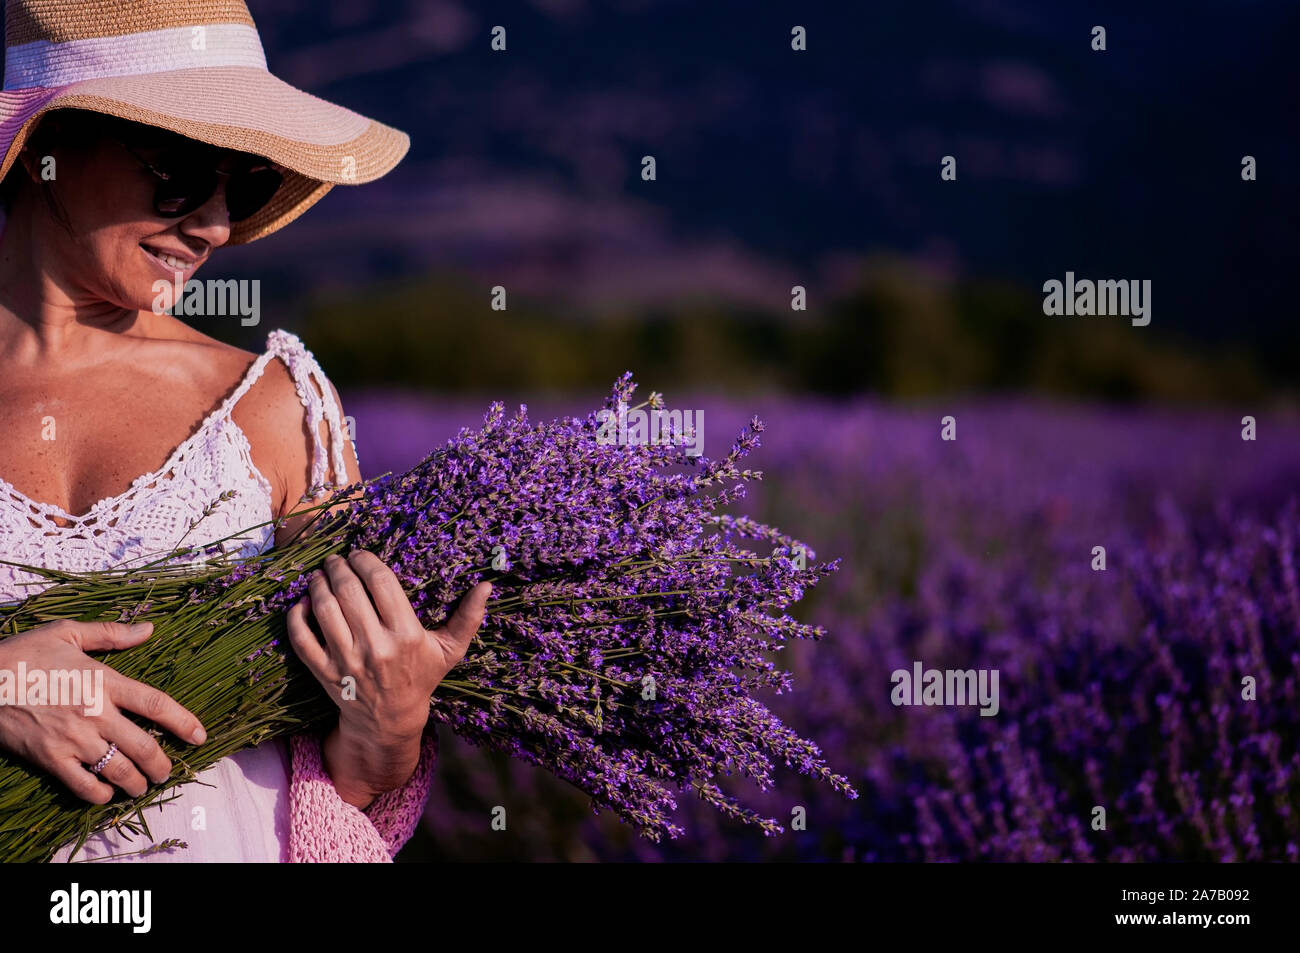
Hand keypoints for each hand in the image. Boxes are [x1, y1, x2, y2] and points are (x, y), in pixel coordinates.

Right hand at [0, 620, 206, 802]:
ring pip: (119, 771)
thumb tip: (149, 629)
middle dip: (162, 765)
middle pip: (144, 747)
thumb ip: (112, 634)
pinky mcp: (49, 759)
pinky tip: (106, 793)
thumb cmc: (24, 653)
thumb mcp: (68, 633)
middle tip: (167, 772)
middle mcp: (95, 713)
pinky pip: (83, 786)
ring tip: (142, 786)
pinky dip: (100, 794)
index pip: (156, 704)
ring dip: (136, 783)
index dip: (184, 722)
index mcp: (105, 681)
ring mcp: (72, 739)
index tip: (200, 736)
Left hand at [285, 550, 489, 806]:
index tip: (361, 554)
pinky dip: (297, 617)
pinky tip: (303, 603)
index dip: (367, 561)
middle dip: (339, 567)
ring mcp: (347, 661)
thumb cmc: (421, 677)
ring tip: (321, 575)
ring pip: (324, 610)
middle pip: (349, 591)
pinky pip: (302, 638)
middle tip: (337, 560)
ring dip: (318, 585)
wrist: (390, 722)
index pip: (381, 583)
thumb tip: (487, 585)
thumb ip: (468, 617)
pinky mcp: (324, 673)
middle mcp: (376, 646)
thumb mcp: (449, 650)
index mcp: (406, 635)